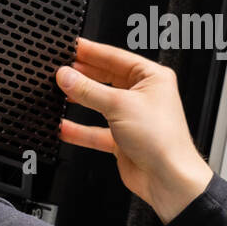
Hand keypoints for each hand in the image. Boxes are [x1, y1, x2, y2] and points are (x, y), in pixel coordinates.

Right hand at [56, 38, 212, 223]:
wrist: (168, 178)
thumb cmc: (162, 140)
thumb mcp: (119, 106)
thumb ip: (89, 90)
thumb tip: (67, 76)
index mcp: (152, 78)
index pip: (116, 57)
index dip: (92, 51)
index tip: (72, 47)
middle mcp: (143, 96)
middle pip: (106, 78)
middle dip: (83, 75)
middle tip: (61, 69)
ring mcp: (132, 117)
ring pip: (99, 103)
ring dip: (80, 100)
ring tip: (58, 91)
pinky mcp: (122, 139)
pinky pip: (96, 130)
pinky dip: (80, 129)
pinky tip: (63, 125)